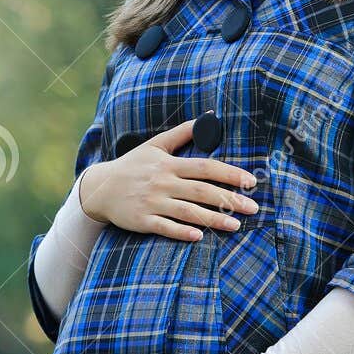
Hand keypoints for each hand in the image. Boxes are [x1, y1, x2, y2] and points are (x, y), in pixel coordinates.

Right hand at [78, 117, 258, 239]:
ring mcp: (152, 202)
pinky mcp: (142, 220)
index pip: (205, 167)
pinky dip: (181, 232)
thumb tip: (209, 116)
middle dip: (229, 200)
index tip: (251, 182)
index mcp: (169, 164)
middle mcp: (162, 182)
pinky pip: (164, 227)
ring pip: (187, 211)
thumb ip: (183, 133)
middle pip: (201, 191)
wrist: (99, 187)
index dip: (229, 174)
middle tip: (253, 209)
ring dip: (213, 219)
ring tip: (236, 226)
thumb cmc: (133, 165)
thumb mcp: (155, 145)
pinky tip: (199, 237)